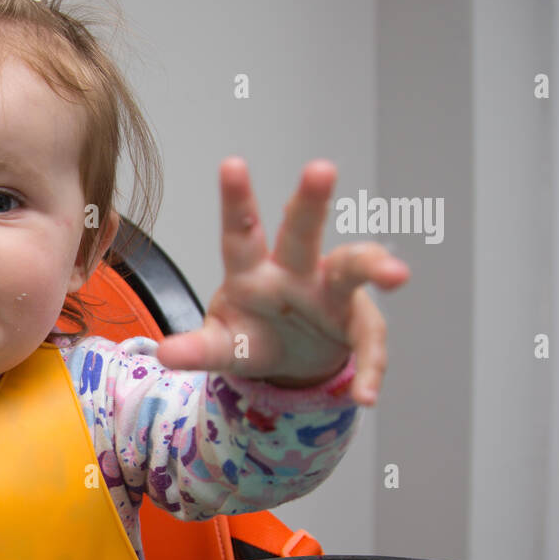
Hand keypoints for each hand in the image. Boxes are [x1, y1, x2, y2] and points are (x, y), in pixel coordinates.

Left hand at [153, 158, 409, 406]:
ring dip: (375, 266)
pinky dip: (370, 370)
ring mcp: (332, 293)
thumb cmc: (251, 336)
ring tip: (395, 275)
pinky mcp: (358, 324)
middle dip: (311, 202)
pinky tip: (366, 395)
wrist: (290, 361)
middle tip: (320, 169)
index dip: (236, 200)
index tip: (231, 164)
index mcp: (253, 271)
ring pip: (353, 269)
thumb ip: (196, 350)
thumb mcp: (221, 346)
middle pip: (303, 232)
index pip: (240, 232)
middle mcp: (295, 271)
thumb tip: (163, 356)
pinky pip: (369, 343)